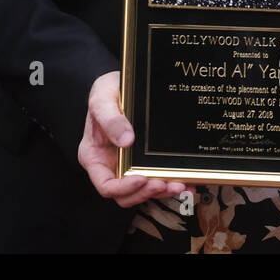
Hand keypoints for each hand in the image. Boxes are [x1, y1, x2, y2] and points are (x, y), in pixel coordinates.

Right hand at [78, 71, 189, 207]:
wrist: (119, 85)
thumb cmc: (104, 93)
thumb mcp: (102, 100)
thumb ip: (110, 120)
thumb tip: (126, 140)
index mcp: (94, 156)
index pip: (106, 185)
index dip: (123, 188)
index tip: (140, 179)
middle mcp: (109, 166)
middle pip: (126, 194)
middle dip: (146, 192)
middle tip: (164, 183)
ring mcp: (126, 166)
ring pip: (143, 191)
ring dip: (162, 191)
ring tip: (179, 184)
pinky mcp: (142, 163)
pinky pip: (155, 179)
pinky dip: (170, 183)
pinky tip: (185, 182)